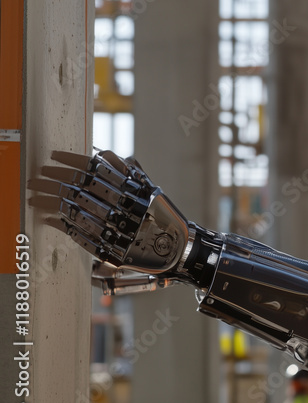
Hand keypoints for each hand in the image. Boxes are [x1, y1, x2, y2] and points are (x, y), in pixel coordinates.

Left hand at [28, 150, 190, 274]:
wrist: (177, 249)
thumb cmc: (163, 216)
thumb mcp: (150, 189)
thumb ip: (129, 171)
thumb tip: (105, 153)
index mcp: (133, 190)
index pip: (96, 169)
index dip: (72, 160)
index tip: (54, 156)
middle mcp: (123, 208)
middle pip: (80, 189)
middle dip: (55, 180)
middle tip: (37, 176)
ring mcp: (116, 229)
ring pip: (75, 211)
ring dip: (51, 203)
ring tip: (35, 198)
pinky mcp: (111, 249)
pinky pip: (80, 235)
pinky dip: (62, 225)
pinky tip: (50, 219)